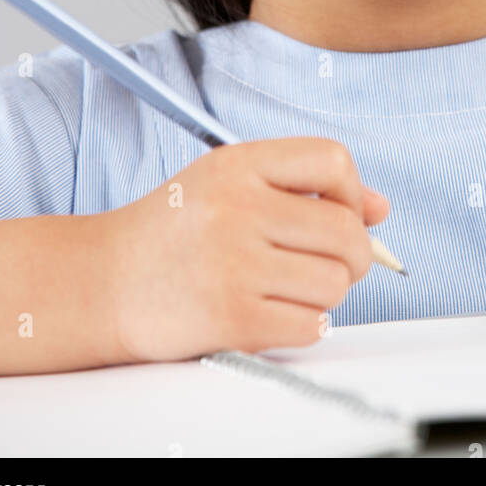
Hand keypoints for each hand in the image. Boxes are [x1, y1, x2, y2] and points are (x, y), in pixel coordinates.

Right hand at [101, 137, 389, 363]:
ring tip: (289, 287)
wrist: (105, 281)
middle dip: (353, 254)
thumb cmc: (174, 230)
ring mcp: (233, 263)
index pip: (333, 161)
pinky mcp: (231, 316)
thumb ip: (304, 188)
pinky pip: (311, 325)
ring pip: (335, 282)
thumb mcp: (230, 184)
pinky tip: (275, 312)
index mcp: (238, 164)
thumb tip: (380, 209)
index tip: (340, 212)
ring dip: (326, 292)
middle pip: (346, 231)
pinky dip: (304, 324)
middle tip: (328, 262)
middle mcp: (236, 208)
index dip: (352, 192)